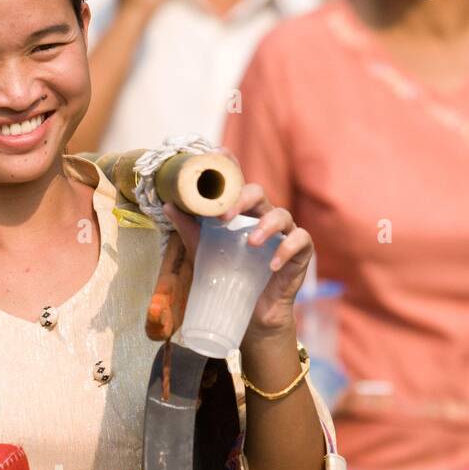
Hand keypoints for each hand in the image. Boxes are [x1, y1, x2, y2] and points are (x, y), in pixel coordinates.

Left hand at [163, 163, 313, 338]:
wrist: (250, 315)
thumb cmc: (229, 278)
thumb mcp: (204, 252)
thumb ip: (189, 229)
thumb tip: (167, 204)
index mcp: (243, 212)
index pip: (238, 182)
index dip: (231, 165)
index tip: (218, 154)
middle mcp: (264, 216)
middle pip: (258, 193)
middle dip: (242, 200)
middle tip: (223, 217)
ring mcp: (285, 233)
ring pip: (282, 214)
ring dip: (266, 225)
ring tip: (250, 242)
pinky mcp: (300, 252)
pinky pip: (300, 241)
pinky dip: (286, 249)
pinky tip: (272, 264)